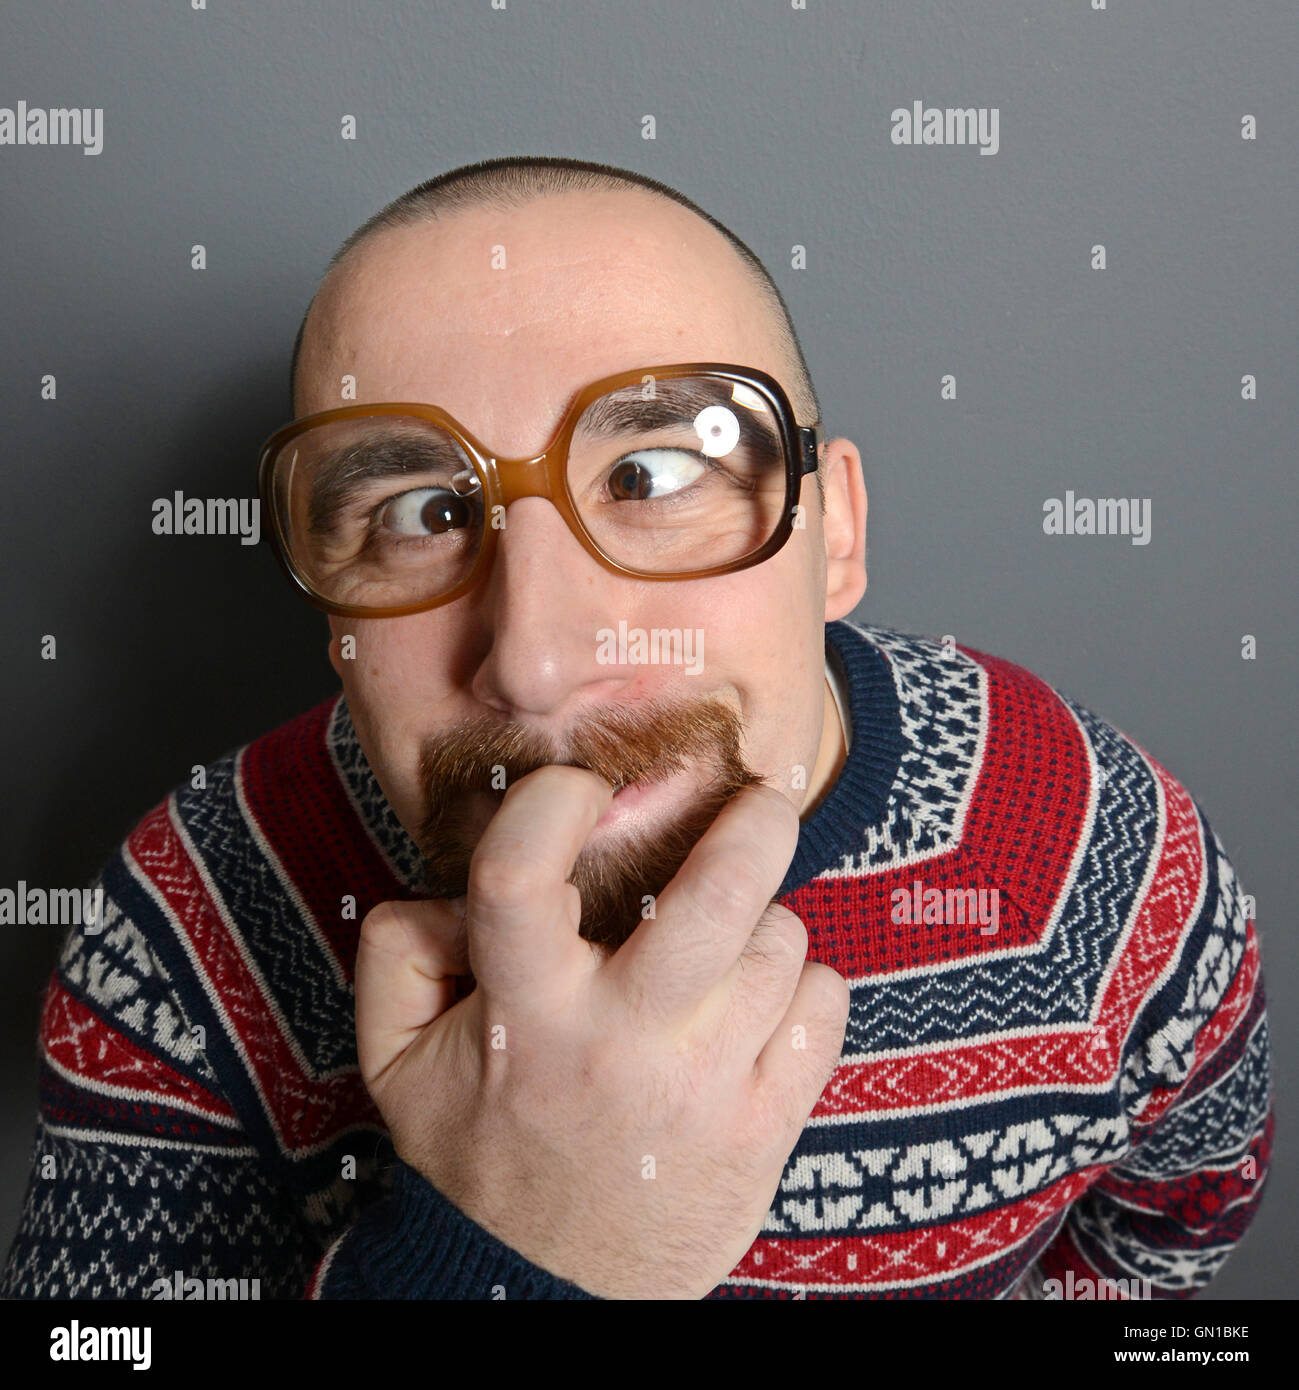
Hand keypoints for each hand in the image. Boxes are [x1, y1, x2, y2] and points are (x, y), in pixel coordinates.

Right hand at [355, 766, 848, 1298]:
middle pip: (717, 894)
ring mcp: (708, 1086)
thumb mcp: (397, 1062)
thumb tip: (453, 890)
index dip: (552, 802)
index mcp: (527, 1015)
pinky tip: (760, 1004)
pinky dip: (803, 987)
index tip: (579, 791)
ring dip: (762, 922)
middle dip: (750, 823)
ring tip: (725, 945)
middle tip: (756, 800)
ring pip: (782, 942)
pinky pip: (825, 1008)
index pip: (521, 875)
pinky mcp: (767, 1126)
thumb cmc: (480, 1156)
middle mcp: (624, 1041)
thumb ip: (398, 954)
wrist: (549, 1292)